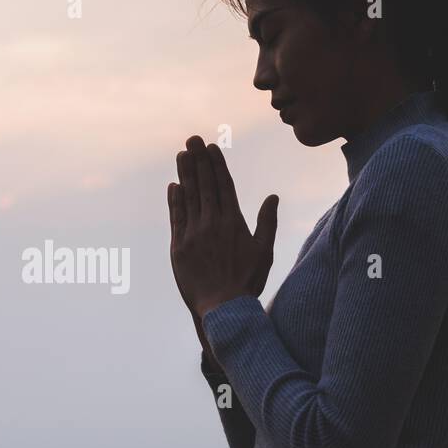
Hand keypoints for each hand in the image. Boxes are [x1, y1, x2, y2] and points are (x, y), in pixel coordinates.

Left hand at [167, 136, 277, 321]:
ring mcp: (193, 234)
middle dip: (198, 160)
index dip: (216, 165)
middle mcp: (212, 223)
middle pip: (204, 185)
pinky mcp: (178, 246)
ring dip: (185, 174)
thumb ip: (268, 222)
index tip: (211, 148)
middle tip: (192, 140)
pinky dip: (174, 200)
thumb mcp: (264, 251)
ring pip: (189, 197)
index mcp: (234, 222)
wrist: (222, 308)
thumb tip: (272, 197)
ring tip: (182, 154)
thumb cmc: (247, 282)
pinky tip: (174, 186)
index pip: (224, 185)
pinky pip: (176, 217)